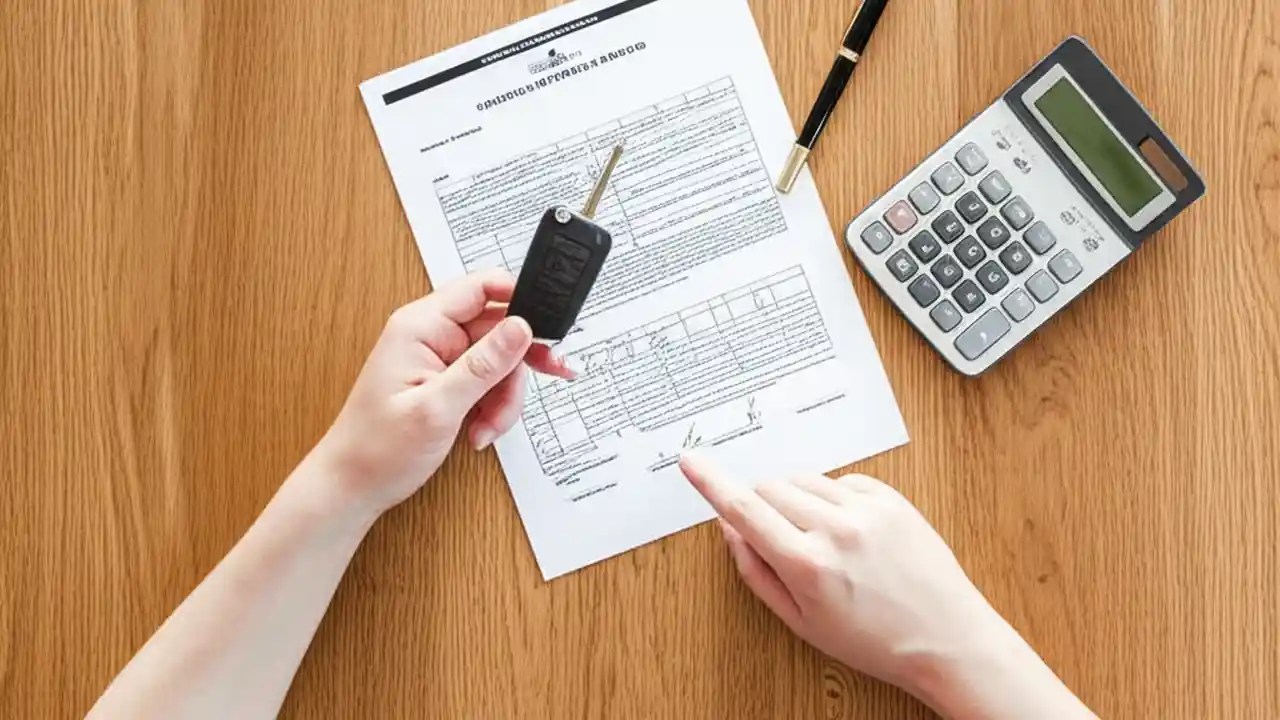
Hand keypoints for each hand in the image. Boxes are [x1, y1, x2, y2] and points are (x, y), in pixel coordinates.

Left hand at [311, 269, 572, 516]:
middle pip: (499, 329)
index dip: (520, 300)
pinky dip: (493, 408)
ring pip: (499, 361)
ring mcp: (440, 359)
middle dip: (517, 366)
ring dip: (504, 397)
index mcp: (421, 326)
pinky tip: (479, 430)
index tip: (547, 328)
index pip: (481, 288)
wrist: (353, 486)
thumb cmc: (377, 448)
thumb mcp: (438, 407)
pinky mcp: (446, 381)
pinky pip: (488, 383)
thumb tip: (520, 327)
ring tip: (487, 428)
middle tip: (551, 375)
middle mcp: (431, 336)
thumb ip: (483, 365)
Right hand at [679, 453, 1093, 718]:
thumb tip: (731, 529)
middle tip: (780, 539)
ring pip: (802, 480)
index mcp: (807, 565)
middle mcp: (835, 529)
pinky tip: (847, 531)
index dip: (711, 483)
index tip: (691, 462)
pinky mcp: (890, 498)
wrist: (947, 637)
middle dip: (761, 506)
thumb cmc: (874, 640)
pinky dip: (832, 498)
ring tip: (820, 540)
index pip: (744, 509)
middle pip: (769, 488)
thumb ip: (757, 572)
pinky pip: (840, 480)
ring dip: (795, 500)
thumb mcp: (802, 622)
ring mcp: (866, 509)